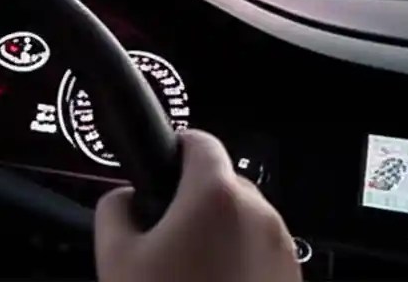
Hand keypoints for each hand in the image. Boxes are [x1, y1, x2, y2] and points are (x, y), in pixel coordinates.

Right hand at [95, 129, 301, 281]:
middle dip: (192, 203)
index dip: (174, 149)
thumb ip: (114, 210)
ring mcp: (282, 248)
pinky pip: (260, 254)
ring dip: (216, 236)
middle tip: (162, 239)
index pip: (198, 141)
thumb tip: (123, 200)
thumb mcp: (115, 258)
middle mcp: (259, 213)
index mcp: (215, 195)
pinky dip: (238, 264)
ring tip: (187, 276)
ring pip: (242, 222)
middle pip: (221, 184)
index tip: (161, 165)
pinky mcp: (293, 278)